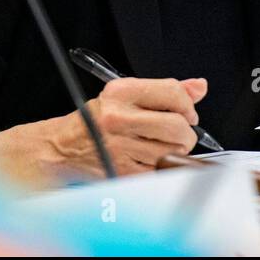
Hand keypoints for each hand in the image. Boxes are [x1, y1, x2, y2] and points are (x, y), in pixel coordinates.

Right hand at [0, 76, 205, 183]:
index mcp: (120, 93)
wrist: (59, 148)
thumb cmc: (94, 121)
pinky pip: (158, 172)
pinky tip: (147, 161)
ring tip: (158, 147)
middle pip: (177, 126)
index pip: (172, 92)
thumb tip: (199, 87)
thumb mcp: (125, 96)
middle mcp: (118, 118)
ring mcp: (118, 147)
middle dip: (185, 133)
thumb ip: (165, 91)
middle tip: (178, 134)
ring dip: (173, 152)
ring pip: (171, 152)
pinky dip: (159, 169)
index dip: (188, 105)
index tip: (187, 113)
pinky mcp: (119, 171)